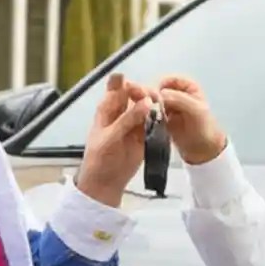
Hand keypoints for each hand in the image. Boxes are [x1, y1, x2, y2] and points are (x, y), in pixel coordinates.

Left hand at [75, 73, 155, 206]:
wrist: (105, 182)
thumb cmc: (100, 157)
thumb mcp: (111, 136)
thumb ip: (128, 119)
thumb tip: (147, 102)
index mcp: (107, 108)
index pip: (117, 86)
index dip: (128, 83)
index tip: (138, 89)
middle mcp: (121, 111)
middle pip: (135, 93)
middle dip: (145, 93)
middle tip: (153, 100)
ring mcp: (133, 123)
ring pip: (146, 107)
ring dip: (154, 106)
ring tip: (161, 110)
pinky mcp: (144, 135)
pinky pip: (153, 122)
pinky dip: (159, 119)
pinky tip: (165, 119)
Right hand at [158, 75, 226, 164]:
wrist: (204, 151)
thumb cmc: (205, 128)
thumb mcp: (196, 109)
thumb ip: (179, 99)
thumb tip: (161, 94)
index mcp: (189, 88)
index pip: (172, 80)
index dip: (163, 85)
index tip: (157, 94)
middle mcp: (179, 96)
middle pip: (161, 90)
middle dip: (155, 97)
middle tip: (150, 106)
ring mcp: (171, 108)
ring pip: (156, 102)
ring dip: (151, 107)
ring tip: (149, 115)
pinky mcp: (164, 120)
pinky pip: (153, 114)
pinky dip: (150, 116)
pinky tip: (150, 121)